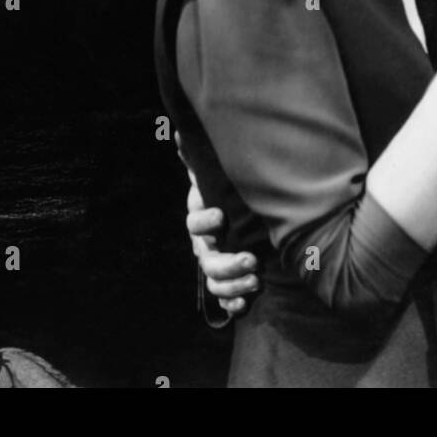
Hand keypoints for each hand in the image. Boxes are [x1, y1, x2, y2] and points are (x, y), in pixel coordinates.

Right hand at [183, 156, 257, 315]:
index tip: (221, 216)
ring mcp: (216, 265)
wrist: (238, 213)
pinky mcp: (229, 281)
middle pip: (207, 260)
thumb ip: (202, 157)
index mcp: (203, 220)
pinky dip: (233, 304)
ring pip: (215, 282)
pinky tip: (244, 305)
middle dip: (227, 263)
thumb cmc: (228, 192)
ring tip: (255, 280)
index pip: (195, 223)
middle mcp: (206, 246)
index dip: (205, 221)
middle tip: (252, 259)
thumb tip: (181, 131)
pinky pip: (224, 300)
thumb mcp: (217, 174)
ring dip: (233, 285)